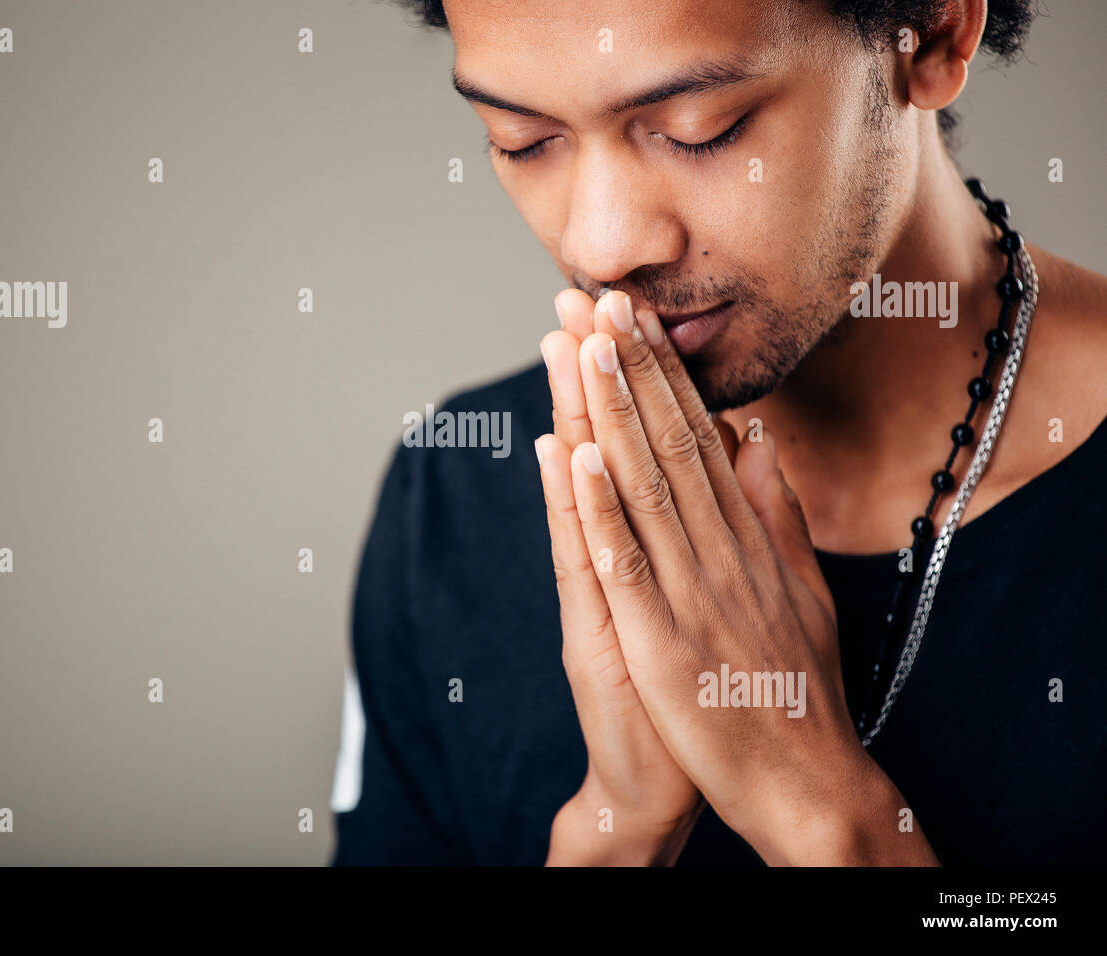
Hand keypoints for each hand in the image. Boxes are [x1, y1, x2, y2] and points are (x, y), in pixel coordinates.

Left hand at [538, 289, 937, 865]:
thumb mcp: (801, 590)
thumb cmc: (797, 689)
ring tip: (580, 344)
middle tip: (595, 297)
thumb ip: (778, 514)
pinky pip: (626, 563)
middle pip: (670, 444)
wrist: (809, 784)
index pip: (700, 438)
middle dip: (630, 368)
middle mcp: (722, 552)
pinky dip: (601, 507)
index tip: (634, 316)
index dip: (663, 374)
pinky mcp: (663, 642)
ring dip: (610, 412)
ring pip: (645, 486)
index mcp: (749, 538)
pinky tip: (577, 454)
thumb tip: (756, 441)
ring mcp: (693, 594)